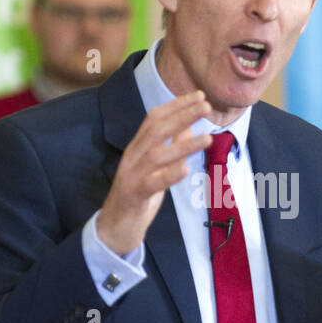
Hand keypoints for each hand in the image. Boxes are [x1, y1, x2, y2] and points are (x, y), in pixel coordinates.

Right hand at [96, 91, 212, 254]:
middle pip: (156, 130)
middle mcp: (133, 156)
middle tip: (205, 106)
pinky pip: (151, 184)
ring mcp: (131, 175)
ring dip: (183, 145)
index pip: (155, 118)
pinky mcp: (133, 196)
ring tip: (207, 138)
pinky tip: (186, 169)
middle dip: (182, 116)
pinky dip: (169, 175)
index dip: (177, 105)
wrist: (114, 227)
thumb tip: (189, 127)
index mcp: (137, 147)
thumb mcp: (156, 168)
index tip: (199, 96)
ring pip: (156, 155)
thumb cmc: (138, 195)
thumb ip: (170, 148)